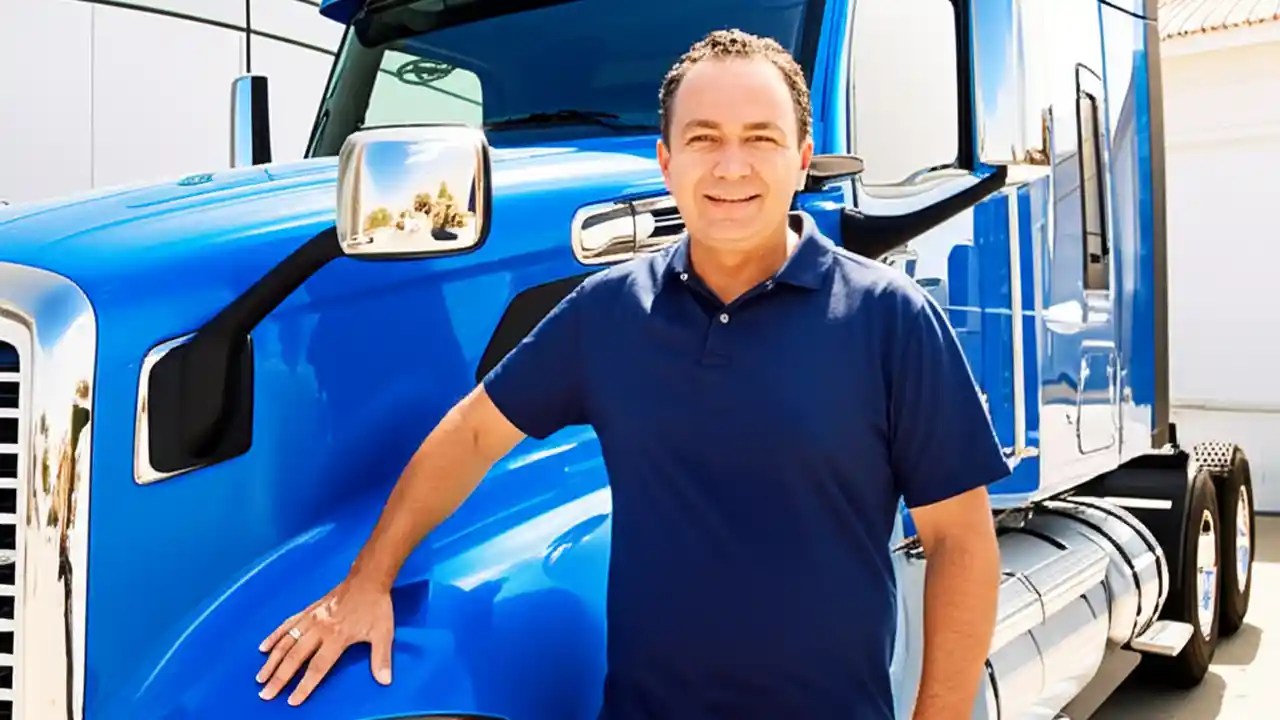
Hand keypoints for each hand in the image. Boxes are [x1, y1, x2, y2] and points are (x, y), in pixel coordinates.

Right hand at [256, 577, 394, 705]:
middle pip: (295, 657)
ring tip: (260, 677)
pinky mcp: (308, 610)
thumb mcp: (384, 633)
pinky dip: (274, 636)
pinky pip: (287, 624)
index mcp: (337, 637)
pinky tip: (263, 647)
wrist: (367, 578)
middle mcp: (319, 628)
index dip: (304, 685)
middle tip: (265, 695)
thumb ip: (381, 658)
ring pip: (286, 642)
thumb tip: (385, 681)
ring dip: (271, 661)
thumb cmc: (376, 607)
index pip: (317, 667)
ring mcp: (311, 618)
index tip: (292, 701)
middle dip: (279, 678)